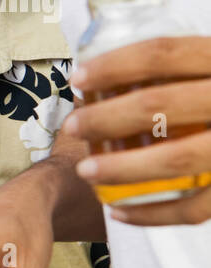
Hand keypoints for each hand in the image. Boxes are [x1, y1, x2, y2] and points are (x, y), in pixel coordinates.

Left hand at [64, 36, 210, 225]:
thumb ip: (188, 66)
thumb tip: (111, 70)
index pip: (165, 54)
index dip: (115, 64)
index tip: (78, 77)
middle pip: (160, 104)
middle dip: (105, 117)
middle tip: (73, 124)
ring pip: (175, 160)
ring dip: (121, 168)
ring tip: (86, 169)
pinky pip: (195, 209)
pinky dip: (152, 214)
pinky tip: (119, 212)